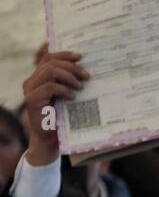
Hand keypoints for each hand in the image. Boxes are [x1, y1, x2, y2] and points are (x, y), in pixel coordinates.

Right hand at [22, 51, 88, 166]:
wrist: (51, 141)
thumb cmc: (63, 120)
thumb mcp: (68, 100)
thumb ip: (71, 85)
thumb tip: (89, 73)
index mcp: (39, 78)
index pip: (49, 58)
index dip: (64, 54)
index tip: (81, 57)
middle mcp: (32, 82)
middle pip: (50, 62)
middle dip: (71, 66)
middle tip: (86, 76)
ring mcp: (31, 90)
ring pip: (49, 71)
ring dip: (68, 76)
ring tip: (80, 86)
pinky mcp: (32, 100)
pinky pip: (49, 87)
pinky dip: (63, 89)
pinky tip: (72, 96)